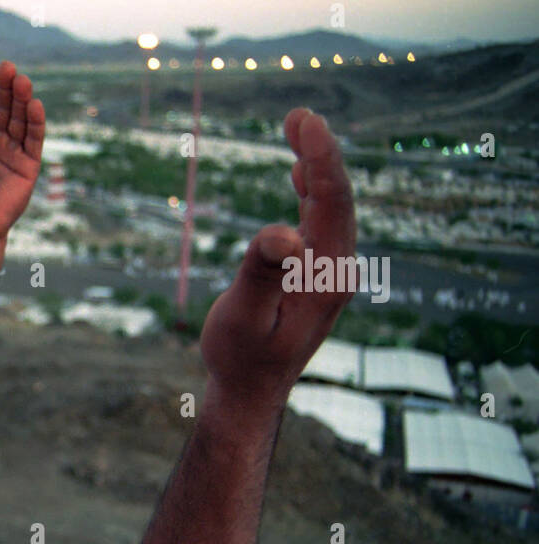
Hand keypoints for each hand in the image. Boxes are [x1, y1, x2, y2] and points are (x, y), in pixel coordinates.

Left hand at [0, 60, 44, 239]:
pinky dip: (35, 123)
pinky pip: (34, 140)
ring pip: (20, 120)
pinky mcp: (29, 165)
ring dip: (22, 100)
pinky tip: (35, 105)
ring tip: (22, 80)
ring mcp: (15, 151)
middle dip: (6, 88)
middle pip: (4, 109)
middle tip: (8, 67)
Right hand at [199, 108, 356, 419]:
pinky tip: (301, 178)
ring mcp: (330, 274)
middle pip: (338, 199)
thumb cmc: (240, 357)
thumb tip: (286, 233)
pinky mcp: (316, 278)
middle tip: (299, 114)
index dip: (321, 158)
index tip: (305, 122)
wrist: (250, 393)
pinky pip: (322, 224)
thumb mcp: (244, 316)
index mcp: (327, 276)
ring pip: (332, 209)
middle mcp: (338, 271)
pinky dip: (313, 193)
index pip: (331, 203)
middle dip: (321, 153)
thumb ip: (263, 273)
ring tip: (299, 130)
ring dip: (317, 169)